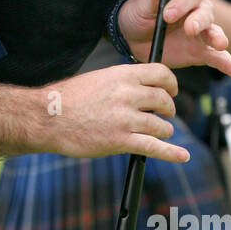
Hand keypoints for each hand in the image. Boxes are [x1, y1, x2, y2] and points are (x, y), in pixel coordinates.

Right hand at [47, 63, 188, 161]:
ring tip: (159, 131)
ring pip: (161, 125)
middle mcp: (127, 94)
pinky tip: (182, 155)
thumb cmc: (69, 99)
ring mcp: (125, 118)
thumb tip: (143, 89)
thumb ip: (123, 83)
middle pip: (164, 100)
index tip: (171, 91)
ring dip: (164, 130)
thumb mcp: (99, 79)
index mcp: (122, 75)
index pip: (161, 74)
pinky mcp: (121, 140)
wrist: (48, 117)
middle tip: (165, 114)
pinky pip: (154, 147)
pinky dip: (172, 152)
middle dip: (168, 109)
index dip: (171, 84)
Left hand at [118, 0, 230, 77]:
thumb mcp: (141, 4)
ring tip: (219, 44)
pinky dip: (227, 64)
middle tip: (190, 29)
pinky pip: (216, 58)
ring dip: (218, 38)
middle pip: (205, 13)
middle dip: (199, 21)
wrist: (133, 36)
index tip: (167, 15)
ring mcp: (200, 33)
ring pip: (214, 33)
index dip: (182, 2)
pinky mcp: (200, 52)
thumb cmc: (139, 13)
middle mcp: (197, 11)